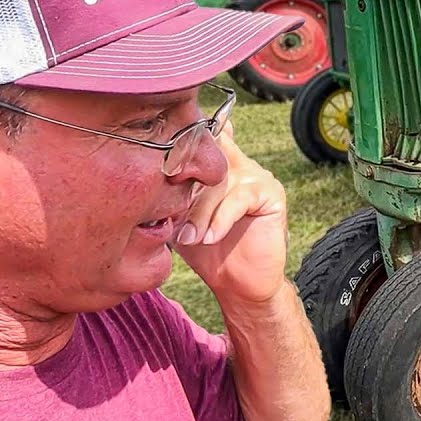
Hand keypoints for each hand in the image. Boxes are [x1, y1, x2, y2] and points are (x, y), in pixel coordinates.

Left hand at [173, 121, 289, 304]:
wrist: (238, 284)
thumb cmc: (207, 252)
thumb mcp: (181, 219)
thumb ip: (172, 194)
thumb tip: (148, 175)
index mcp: (218, 166)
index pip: (203, 136)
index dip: (184, 143)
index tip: (162, 166)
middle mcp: (239, 164)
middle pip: (206, 158)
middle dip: (185, 186)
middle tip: (171, 214)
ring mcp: (257, 176)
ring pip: (220, 182)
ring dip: (200, 213)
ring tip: (190, 238)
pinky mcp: (272, 193)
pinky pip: (240, 198)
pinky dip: (221, 220)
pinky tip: (210, 238)